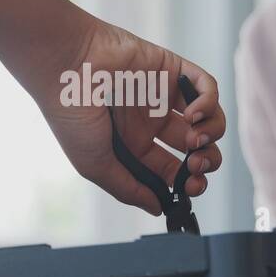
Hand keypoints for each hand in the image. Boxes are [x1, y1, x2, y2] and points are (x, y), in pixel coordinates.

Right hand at [30, 17, 225, 214]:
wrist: (64, 68)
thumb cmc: (71, 115)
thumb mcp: (96, 165)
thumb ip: (129, 189)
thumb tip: (158, 208)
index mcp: (133, 145)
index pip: (172, 169)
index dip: (186, 182)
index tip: (188, 188)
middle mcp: (150, 121)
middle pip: (195, 148)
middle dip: (204, 162)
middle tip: (195, 165)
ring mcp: (162, 94)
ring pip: (208, 119)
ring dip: (211, 135)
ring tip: (194, 139)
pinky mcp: (171, 69)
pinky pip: (206, 87)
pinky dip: (209, 103)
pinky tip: (193, 115)